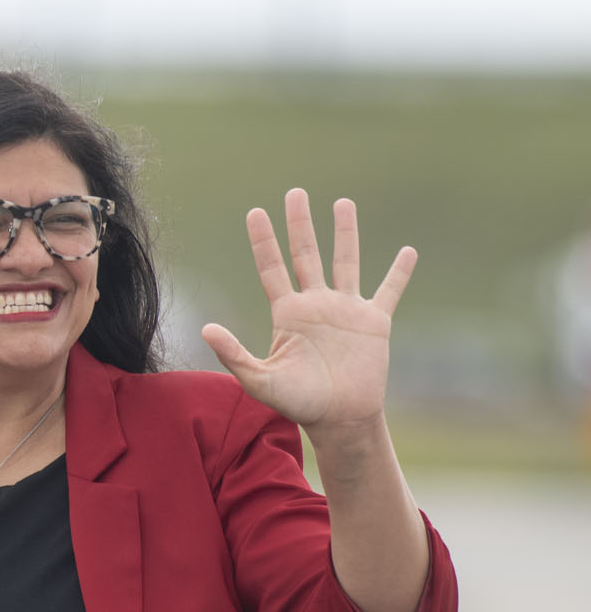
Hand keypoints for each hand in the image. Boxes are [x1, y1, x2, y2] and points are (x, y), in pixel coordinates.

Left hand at [201, 190, 412, 436]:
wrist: (338, 419)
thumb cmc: (297, 403)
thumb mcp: (259, 379)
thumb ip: (233, 354)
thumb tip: (204, 329)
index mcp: (287, 313)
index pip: (271, 268)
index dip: (263, 240)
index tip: (255, 212)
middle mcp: (315, 304)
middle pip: (306, 254)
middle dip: (300, 224)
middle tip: (295, 192)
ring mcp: (346, 310)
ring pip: (346, 261)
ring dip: (345, 233)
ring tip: (343, 203)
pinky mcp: (374, 322)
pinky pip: (389, 291)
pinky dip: (399, 272)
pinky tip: (408, 251)